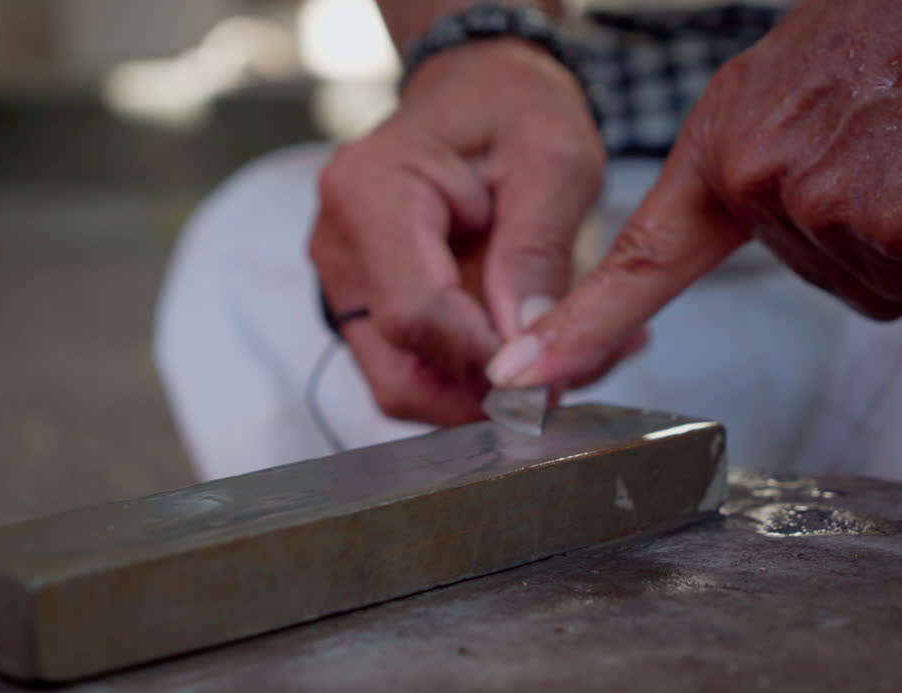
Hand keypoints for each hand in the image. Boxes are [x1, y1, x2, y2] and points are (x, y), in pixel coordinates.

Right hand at [310, 37, 605, 423]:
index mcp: (370, 192)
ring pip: (401, 382)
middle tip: (562, 386)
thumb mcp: (554, 160)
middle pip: (396, 370)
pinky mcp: (364, 302)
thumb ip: (538, 255)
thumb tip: (527, 351)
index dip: (484, 362)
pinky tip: (524, 349)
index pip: (415, 315)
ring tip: (557, 362)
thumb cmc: (511, 106)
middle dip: (481, 395)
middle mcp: (340, 244)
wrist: (473, 89)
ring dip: (479, 394)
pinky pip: (410, 367)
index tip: (553, 376)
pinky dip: (468, 376)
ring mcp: (344, 280)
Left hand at [487, 0, 901, 389]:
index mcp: (730, 146)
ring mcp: (846, 203)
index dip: (584, 324)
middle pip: (829, 280)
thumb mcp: (797, 84)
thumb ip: (763, 162)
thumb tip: (773, 220)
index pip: (646, 257)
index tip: (526, 370)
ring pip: (899, 289)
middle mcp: (771, 179)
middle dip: (882, 239)